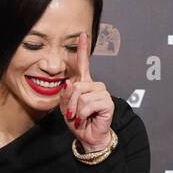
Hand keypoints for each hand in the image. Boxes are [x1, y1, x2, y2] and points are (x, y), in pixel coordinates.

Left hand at [60, 31, 114, 151]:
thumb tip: (70, 83)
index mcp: (84, 84)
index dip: (83, 49)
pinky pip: (87, 104)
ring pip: (81, 95)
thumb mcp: (66, 107)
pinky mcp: (107, 102)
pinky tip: (87, 119)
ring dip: (76, 110)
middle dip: (69, 103)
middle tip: (72, 115)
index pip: (83, 64)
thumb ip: (66, 94)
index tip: (82, 35)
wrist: (88, 137)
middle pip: (76, 86)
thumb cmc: (78, 122)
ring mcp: (102, 92)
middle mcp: (94, 85)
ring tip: (80, 118)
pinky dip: (83, 114)